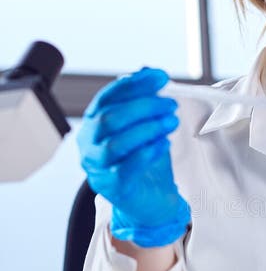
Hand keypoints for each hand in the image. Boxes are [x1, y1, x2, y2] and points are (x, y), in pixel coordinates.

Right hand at [77, 67, 190, 247]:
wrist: (151, 200)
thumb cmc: (146, 160)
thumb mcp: (147, 126)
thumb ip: (145, 101)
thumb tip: (149, 70)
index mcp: (94, 123)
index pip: (109, 97)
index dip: (134, 85)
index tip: (161, 77)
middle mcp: (89, 143)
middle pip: (111, 118)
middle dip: (143, 107)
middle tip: (170, 104)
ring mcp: (96, 167)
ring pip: (117, 143)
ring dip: (147, 129)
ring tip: (171, 122)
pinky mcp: (111, 187)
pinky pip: (126, 167)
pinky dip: (148, 152)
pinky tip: (164, 144)